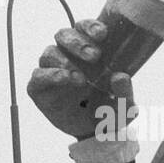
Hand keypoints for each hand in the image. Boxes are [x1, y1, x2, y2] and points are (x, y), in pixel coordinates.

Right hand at [27, 18, 137, 139]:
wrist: (93, 135)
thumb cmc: (109, 112)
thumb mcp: (123, 107)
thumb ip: (125, 93)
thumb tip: (121, 77)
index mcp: (87, 50)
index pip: (83, 28)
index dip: (90, 27)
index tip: (103, 34)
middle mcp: (66, 55)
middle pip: (63, 35)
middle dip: (78, 42)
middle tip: (95, 56)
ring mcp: (51, 70)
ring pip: (50, 53)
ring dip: (64, 60)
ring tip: (81, 78)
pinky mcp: (39, 88)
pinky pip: (38, 76)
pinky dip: (50, 75)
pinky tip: (65, 78)